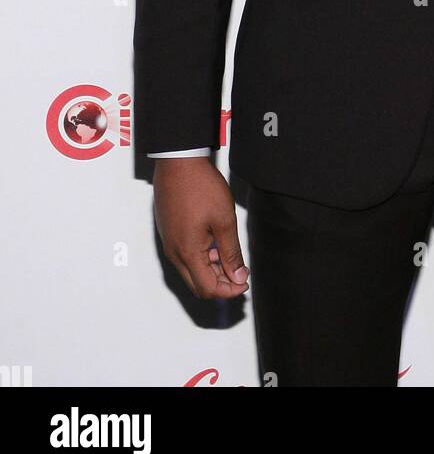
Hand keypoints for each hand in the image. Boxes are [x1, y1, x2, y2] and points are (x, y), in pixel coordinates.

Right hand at [152, 157, 249, 299]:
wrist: (178, 162)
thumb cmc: (200, 187)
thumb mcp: (224, 220)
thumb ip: (231, 252)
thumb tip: (238, 277)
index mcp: (187, 253)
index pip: (208, 289)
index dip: (230, 291)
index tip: (245, 281)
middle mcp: (174, 253)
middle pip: (197, 285)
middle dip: (221, 284)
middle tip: (240, 272)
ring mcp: (169, 243)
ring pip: (191, 271)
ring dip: (212, 270)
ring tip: (229, 254)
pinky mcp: (168, 233)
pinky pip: (184, 256)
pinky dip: (201, 258)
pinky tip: (215, 243)